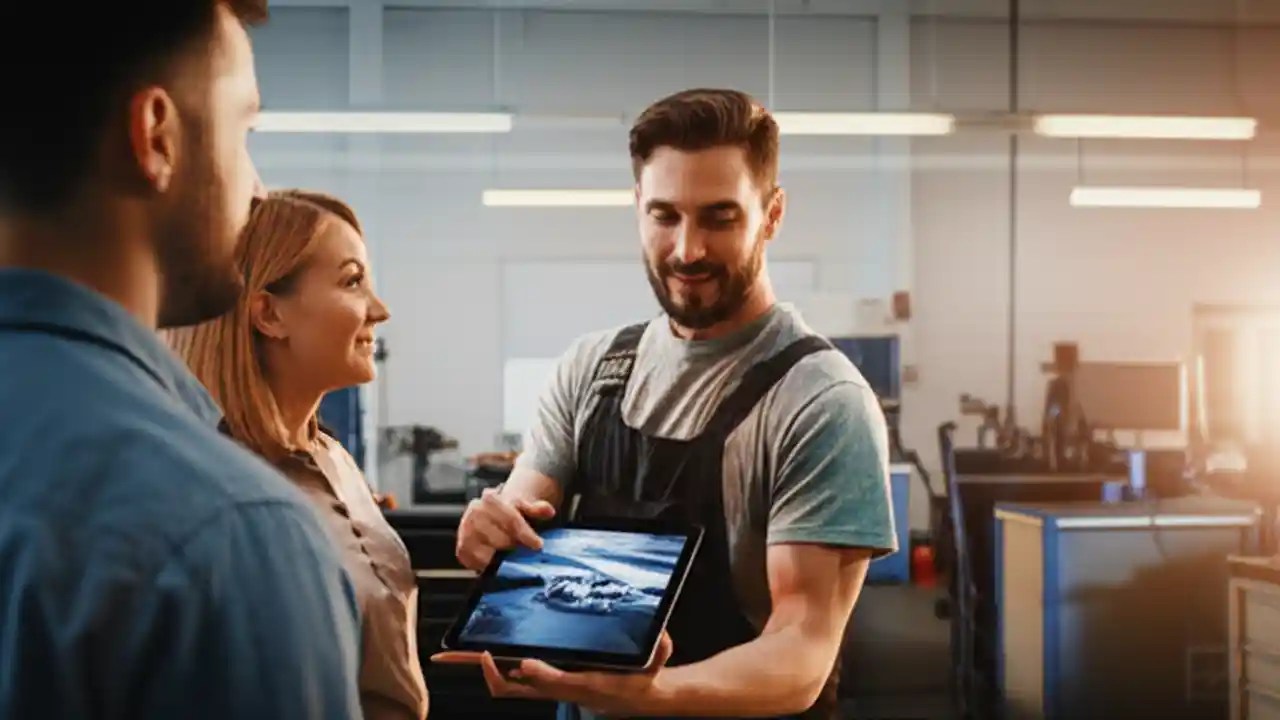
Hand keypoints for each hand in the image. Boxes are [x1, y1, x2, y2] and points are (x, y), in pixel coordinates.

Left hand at [432, 632, 674, 717]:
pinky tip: (477, 651)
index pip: (557, 683)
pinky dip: (492, 668)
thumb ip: (659, 651)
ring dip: (482, 670)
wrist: (633, 697)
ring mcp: (547, 687)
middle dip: (491, 672)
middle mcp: (558, 688)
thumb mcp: (654, 664)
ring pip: (505, 686)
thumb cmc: (640, 679)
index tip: (527, 662)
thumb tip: (662, 636)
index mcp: (583, 685)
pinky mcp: (543, 682)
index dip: (541, 675)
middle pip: (515, 688)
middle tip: (471, 653)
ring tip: (454, 653)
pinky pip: (510, 679)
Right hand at [455, 487, 555, 570]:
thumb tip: (549, 511)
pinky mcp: (461, 548)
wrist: (490, 514)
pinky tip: (493, 559)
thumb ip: (537, 508)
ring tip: (505, 551)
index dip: (526, 534)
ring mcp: (465, 530)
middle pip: (499, 538)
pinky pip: (474, 562)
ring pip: (486, 552)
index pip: (511, 520)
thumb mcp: (524, 506)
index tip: (538, 545)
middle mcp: (474, 513)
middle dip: (513, 545)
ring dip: (499, 555)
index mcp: (490, 498)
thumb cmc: (509, 512)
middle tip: (519, 547)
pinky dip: (485, 564)